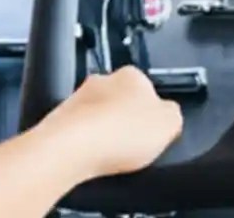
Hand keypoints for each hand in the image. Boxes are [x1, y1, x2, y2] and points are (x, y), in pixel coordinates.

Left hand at [35, 67, 181, 180]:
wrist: (71, 148)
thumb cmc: (115, 131)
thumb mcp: (170, 123)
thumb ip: (174, 115)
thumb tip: (172, 117)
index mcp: (132, 75)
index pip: (150, 90)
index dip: (154, 113)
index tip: (156, 131)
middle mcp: (102, 81)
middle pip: (122, 102)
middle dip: (127, 122)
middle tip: (136, 144)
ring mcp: (78, 100)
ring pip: (99, 118)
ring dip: (106, 135)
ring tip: (112, 156)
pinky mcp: (60, 121)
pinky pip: (80, 134)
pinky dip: (87, 147)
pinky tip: (93, 158)